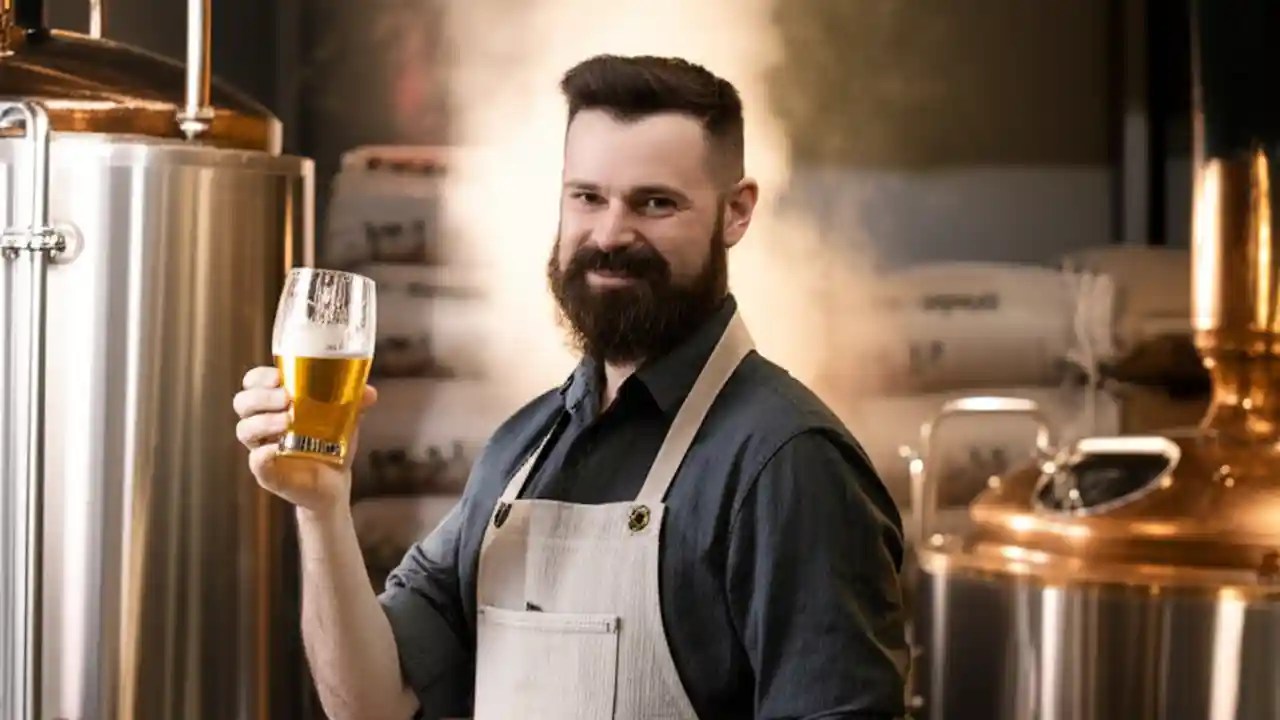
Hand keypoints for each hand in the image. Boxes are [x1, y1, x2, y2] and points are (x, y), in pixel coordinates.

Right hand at [233, 366, 377, 513]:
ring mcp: (262, 448)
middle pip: (243, 403)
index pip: (252, 383)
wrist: (335, 481)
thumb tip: (369, 392)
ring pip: (244, 430)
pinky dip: (262, 454)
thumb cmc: (332, 442)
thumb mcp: (345, 418)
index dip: (259, 377)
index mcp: (275, 405)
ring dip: (263, 421)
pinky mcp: (268, 473)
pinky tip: (276, 449)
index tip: (278, 376)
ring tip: (287, 422)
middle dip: (261, 396)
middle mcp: (263, 424)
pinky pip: (255, 462)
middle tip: (286, 398)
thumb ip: (354, 402)